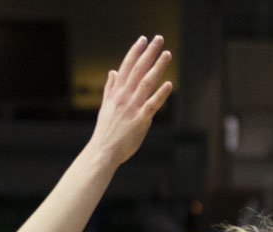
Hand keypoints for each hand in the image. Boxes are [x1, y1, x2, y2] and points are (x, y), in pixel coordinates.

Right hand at [87, 35, 174, 165]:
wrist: (103, 151)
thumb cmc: (106, 131)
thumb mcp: (105, 106)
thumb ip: (110, 88)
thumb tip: (112, 71)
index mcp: (116, 93)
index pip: (126, 67)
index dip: (135, 52)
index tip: (143, 39)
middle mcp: (124, 97)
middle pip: (138, 70)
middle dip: (149, 53)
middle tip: (159, 39)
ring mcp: (132, 108)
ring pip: (146, 83)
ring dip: (157, 67)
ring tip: (167, 54)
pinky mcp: (140, 120)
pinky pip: (152, 104)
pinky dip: (161, 94)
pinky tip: (169, 84)